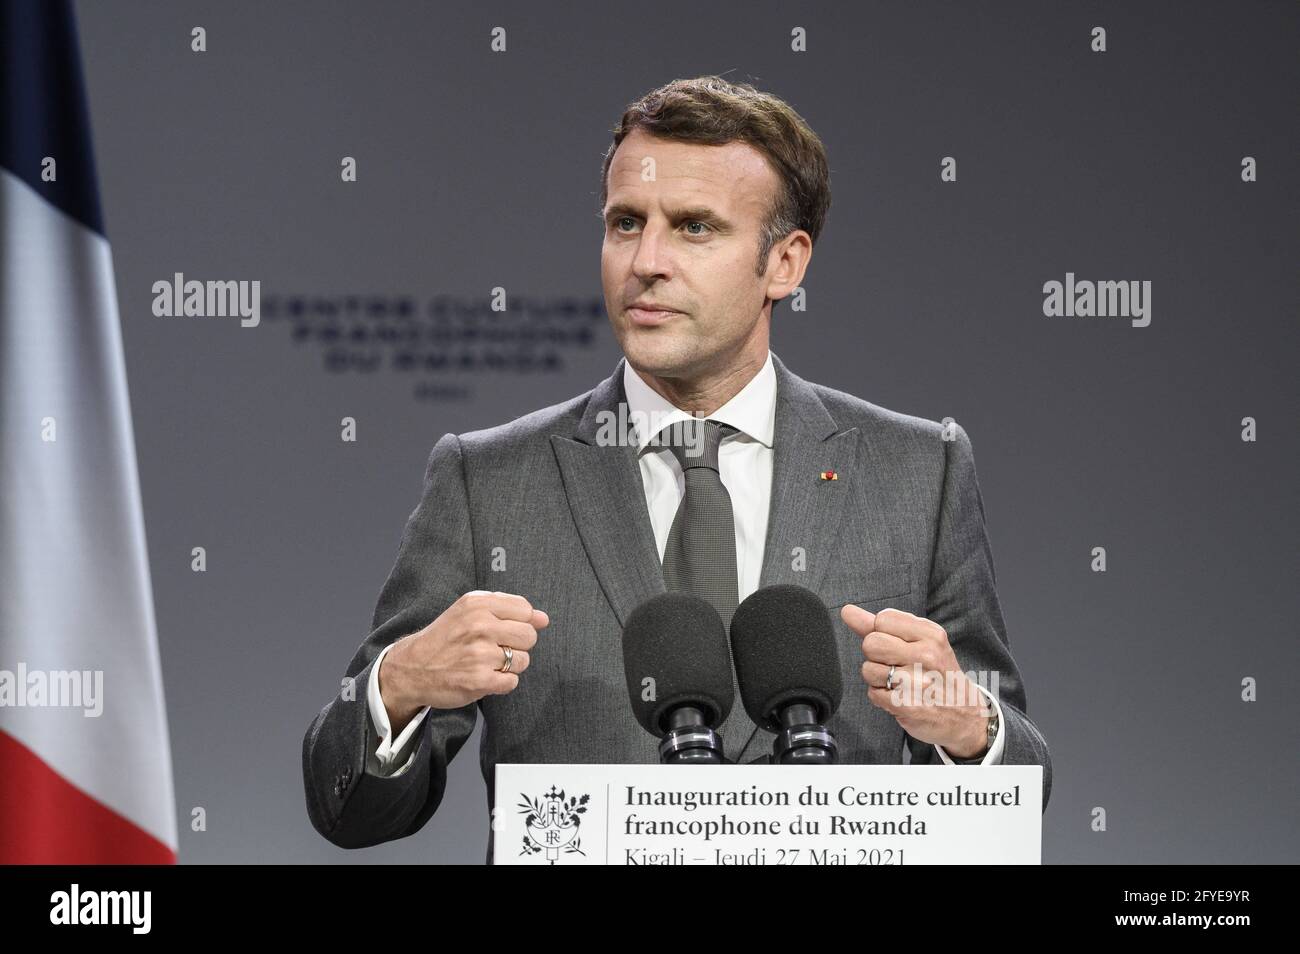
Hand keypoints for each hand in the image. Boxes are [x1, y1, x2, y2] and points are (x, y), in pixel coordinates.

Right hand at [378, 591, 548, 731]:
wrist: (411, 668)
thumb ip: (506, 608)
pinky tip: (484, 677)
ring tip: (487, 663)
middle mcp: (479, 626)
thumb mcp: (467, 610)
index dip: (521, 622)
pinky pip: (512, 682)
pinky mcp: (479, 681)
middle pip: (529, 636)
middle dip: (518, 645)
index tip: (506, 630)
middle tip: (497, 648)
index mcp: (478, 604)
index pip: (525, 609)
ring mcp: (480, 654)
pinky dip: (501, 683)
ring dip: (509, 666)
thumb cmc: (445, 637)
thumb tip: (544, 618)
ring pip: (523, 660)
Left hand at [840, 605, 989, 757]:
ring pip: (868, 670)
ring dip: (878, 679)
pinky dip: (882, 697)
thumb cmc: (938, 674)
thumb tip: (847, 611)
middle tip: (896, 665)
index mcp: (931, 635)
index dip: (882, 633)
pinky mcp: (907, 706)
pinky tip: (900, 697)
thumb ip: (881, 625)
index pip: (882, 619)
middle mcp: (927, 656)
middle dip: (876, 656)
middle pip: (871, 644)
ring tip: (900, 683)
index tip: (898, 645)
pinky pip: (873, 694)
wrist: (965, 716)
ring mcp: (917, 682)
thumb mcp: (922, 642)